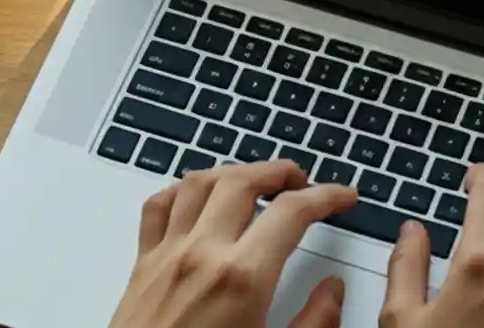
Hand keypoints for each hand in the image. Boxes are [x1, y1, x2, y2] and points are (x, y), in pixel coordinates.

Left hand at [110, 160, 358, 327]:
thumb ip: (312, 324)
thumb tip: (332, 291)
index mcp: (242, 279)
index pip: (293, 212)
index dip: (326, 196)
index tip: (341, 196)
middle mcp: (202, 254)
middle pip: (243, 181)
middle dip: (278, 170)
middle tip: (300, 179)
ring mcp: (167, 255)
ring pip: (199, 183)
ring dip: (232, 171)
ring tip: (255, 178)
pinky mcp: (142, 265)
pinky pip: (158, 206)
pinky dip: (180, 190)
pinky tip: (195, 196)